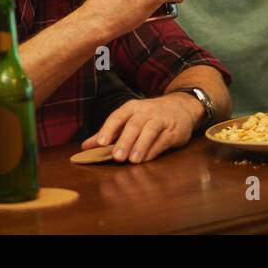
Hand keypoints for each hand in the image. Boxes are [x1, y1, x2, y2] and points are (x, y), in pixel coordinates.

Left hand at [81, 94, 198, 162]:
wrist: (182, 106)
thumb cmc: (150, 115)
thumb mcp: (129, 118)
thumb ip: (108, 133)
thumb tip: (85, 147)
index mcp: (131, 108)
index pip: (117, 117)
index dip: (108, 129)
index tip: (101, 143)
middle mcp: (146, 111)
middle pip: (134, 125)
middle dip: (125, 141)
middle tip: (117, 157)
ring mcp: (161, 120)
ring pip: (150, 132)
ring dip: (141, 146)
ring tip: (133, 160)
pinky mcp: (174, 131)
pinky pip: (163, 140)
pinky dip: (154, 150)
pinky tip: (146, 159)